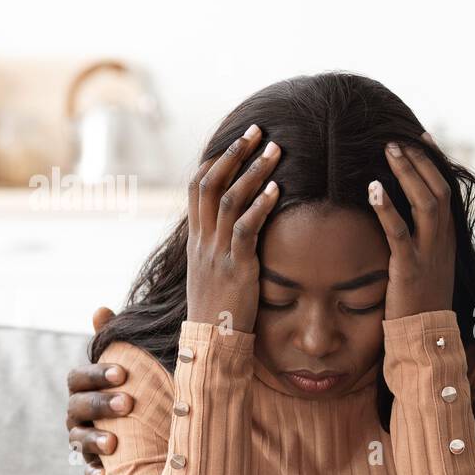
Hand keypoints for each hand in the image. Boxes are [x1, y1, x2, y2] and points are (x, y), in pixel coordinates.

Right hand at [67, 306, 129, 474]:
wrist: (152, 428)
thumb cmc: (137, 389)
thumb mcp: (131, 366)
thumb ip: (114, 339)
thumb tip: (100, 309)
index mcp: (84, 388)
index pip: (79, 378)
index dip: (97, 375)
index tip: (123, 373)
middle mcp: (78, 414)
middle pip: (78, 408)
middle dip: (100, 405)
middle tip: (128, 403)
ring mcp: (83, 441)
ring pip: (78, 441)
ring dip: (95, 440)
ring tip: (114, 443)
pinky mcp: (94, 467)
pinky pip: (89, 474)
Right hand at [185, 124, 280, 333]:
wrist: (210, 344)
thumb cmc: (219, 310)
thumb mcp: (214, 272)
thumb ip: (222, 247)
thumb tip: (237, 227)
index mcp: (196, 240)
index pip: (198, 188)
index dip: (217, 160)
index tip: (238, 140)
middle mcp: (202, 241)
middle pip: (211, 184)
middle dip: (235, 154)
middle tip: (257, 130)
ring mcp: (217, 254)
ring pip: (229, 201)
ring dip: (253, 171)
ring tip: (275, 149)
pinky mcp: (236, 269)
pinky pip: (245, 230)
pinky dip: (261, 207)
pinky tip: (279, 190)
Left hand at [367, 141, 454, 319]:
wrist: (427, 340)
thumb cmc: (420, 306)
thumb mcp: (427, 269)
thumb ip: (420, 243)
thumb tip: (405, 222)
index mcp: (448, 240)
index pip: (445, 191)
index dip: (433, 163)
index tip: (421, 139)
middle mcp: (443, 243)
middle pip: (438, 190)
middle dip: (419, 161)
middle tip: (398, 140)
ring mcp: (429, 254)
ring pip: (425, 203)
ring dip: (407, 174)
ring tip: (389, 151)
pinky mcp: (410, 268)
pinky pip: (399, 231)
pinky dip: (387, 207)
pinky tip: (373, 188)